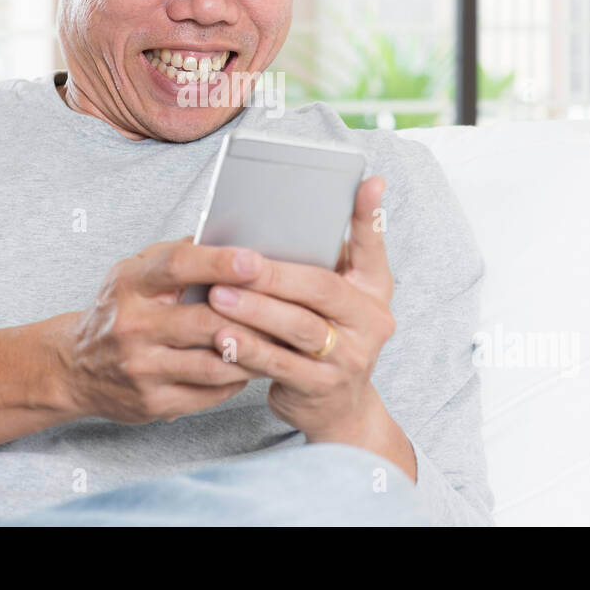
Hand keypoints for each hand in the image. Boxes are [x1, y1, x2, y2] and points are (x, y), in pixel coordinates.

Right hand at [58, 236, 274, 424]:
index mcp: (131, 284)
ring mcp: (142, 368)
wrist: (74, 366)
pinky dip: (238, 379)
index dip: (219, 263)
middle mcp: (133, 327)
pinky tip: (254, 366)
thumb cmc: (118, 310)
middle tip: (291, 311)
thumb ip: (177, 254)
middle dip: (254, 316)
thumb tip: (231, 232)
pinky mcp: (152, 402)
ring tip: (283, 342)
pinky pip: (210, 393)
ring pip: (215, 362)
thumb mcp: (135, 271)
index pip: (177, 267)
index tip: (255, 260)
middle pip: (206, 320)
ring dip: (255, 353)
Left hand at [206, 176, 396, 442]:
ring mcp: (350, 357)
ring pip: (298, 327)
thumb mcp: (334, 299)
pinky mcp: (323, 387)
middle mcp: (371, 321)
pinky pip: (281, 365)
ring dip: (254, 311)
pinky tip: (222, 338)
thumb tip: (282, 215)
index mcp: (373, 289)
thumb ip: (318, 262)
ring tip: (217, 298)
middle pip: (320, 289)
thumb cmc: (325, 336)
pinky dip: (249, 350)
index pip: (373, 247)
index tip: (368, 181)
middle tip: (235, 262)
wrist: (339, 409)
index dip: (369, 215)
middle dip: (274, 275)